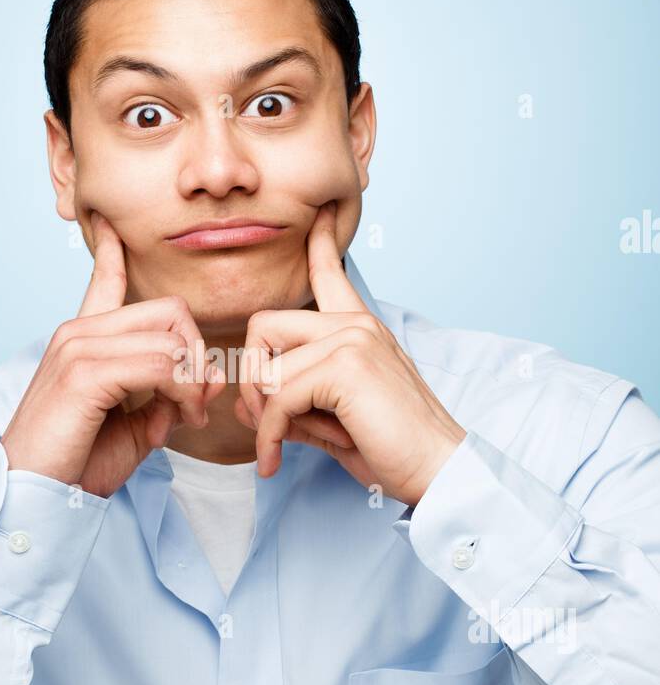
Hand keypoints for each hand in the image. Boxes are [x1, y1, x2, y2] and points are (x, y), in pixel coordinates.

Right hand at [1, 212, 225, 497]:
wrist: (32, 494)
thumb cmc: (78, 463)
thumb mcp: (134, 427)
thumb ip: (167, 397)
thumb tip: (209, 378)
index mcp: (83, 340)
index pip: (105, 280)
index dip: (115, 254)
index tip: (111, 227)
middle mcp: (78, 332)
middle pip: (169, 311)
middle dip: (198, 355)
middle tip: (195, 401)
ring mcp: (78, 347)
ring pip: (171, 338)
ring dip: (194, 382)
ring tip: (185, 417)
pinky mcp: (84, 372)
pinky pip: (161, 365)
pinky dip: (182, 392)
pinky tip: (176, 419)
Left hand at [235, 202, 465, 504]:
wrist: (437, 470)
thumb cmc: (392, 450)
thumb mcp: (333, 422)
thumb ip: (294, 405)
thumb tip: (247, 406)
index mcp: (359, 329)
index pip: (330, 272)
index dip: (319, 243)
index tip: (321, 213)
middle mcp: (355, 325)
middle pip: (263, 325)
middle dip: (249, 377)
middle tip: (261, 420)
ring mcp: (351, 340)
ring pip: (266, 369)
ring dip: (262, 417)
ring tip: (279, 446)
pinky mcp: (345, 367)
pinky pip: (278, 397)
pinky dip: (268, 435)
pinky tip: (274, 461)